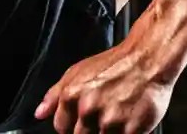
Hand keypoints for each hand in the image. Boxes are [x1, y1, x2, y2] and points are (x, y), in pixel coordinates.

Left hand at [34, 42, 172, 133]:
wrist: (147, 59)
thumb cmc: (114, 64)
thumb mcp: (76, 72)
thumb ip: (55, 95)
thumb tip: (40, 113)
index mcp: (72, 97)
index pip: (60, 128)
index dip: (70, 127)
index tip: (79, 123)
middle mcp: (88, 110)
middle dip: (89, 131)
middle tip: (100, 118)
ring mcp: (110, 122)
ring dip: (106, 133)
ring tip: (115, 118)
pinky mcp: (132, 130)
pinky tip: (126, 123)